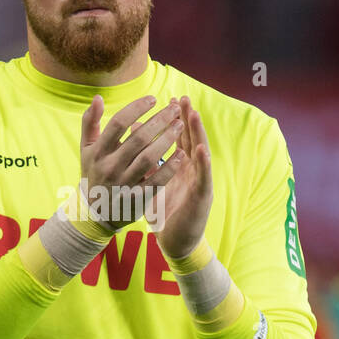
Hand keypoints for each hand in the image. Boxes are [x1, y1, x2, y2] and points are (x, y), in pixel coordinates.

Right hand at [79, 94, 183, 231]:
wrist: (95, 212)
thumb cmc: (94, 173)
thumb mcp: (86, 149)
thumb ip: (90, 122)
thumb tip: (98, 97)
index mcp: (98, 151)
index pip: (118, 123)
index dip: (137, 108)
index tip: (153, 99)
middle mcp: (110, 166)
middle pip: (138, 138)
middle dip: (159, 121)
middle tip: (174, 109)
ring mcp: (123, 183)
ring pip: (149, 158)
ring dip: (167, 139)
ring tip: (180, 125)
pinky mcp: (137, 198)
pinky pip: (157, 180)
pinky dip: (170, 167)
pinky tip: (181, 154)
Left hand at [143, 95, 211, 258]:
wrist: (176, 240)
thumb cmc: (166, 211)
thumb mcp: (153, 183)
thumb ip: (147, 161)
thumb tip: (134, 138)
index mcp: (181, 166)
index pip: (179, 137)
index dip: (175, 119)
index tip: (169, 99)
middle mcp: (192, 171)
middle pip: (191, 139)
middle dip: (188, 119)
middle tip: (183, 98)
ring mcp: (199, 182)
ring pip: (200, 154)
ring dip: (198, 134)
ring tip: (193, 115)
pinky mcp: (203, 197)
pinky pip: (203, 178)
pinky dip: (203, 164)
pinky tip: (201, 151)